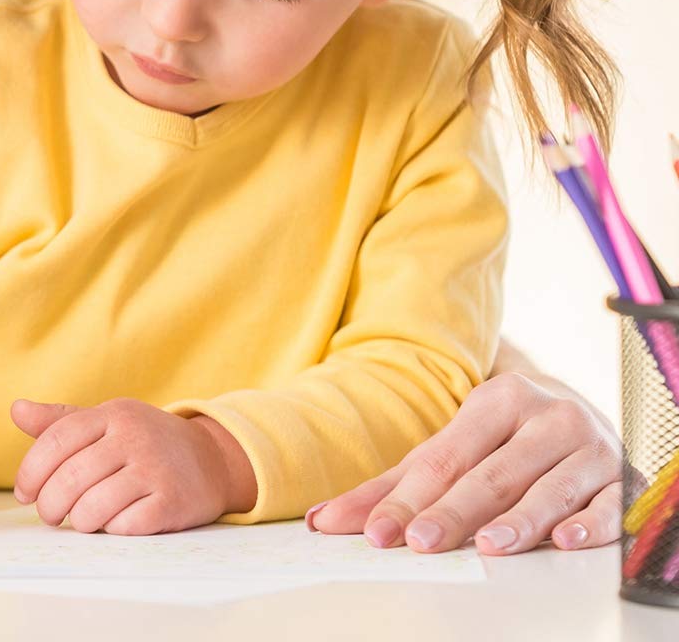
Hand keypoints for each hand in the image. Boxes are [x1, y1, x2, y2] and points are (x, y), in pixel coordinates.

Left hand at [11, 397, 254, 534]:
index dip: (31, 471)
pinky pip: (126, 526)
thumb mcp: (106, 422)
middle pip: (70, 477)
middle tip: (48, 515)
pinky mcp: (173, 502)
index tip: (23, 494)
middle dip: (50, 505)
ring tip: (80, 521)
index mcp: (111, 414)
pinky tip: (113, 525)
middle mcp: (133, 437)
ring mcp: (155, 469)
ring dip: (79, 521)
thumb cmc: (144, 442)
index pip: (57, 439)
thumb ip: (60, 421)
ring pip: (94, 506)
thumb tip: (15, 409)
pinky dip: (112, 531)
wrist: (211, 460)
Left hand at [308, 371, 621, 553]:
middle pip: (490, 474)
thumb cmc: (507, 435)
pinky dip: (587, 525)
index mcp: (497, 400)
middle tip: (420, 542)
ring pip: (547, 489)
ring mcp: (587, 448)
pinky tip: (563, 542)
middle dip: (452, 511)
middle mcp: (544, 418)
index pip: (442, 458)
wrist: (585, 411)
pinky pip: (605, 505)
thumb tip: (325, 517)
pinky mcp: (621, 479)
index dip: (406, 497)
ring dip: (517, 521)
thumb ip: (398, 483)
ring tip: (486, 546)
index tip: (375, 531)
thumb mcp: (458, 444)